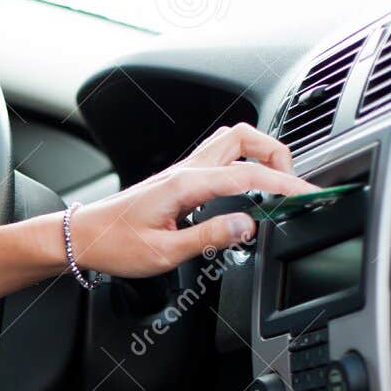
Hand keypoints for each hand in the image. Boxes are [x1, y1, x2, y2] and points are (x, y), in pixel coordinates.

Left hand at [68, 123, 319, 278]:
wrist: (81, 237)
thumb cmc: (114, 245)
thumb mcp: (163, 252)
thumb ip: (209, 236)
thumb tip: (248, 225)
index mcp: (185, 184)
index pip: (250, 176)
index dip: (285, 185)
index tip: (309, 196)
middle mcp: (186, 169)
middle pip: (245, 138)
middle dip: (277, 155)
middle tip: (291, 188)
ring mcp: (182, 171)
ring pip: (232, 142)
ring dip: (260, 156)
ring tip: (275, 186)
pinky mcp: (179, 179)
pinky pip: (220, 158)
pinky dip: (243, 165)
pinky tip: (247, 190)